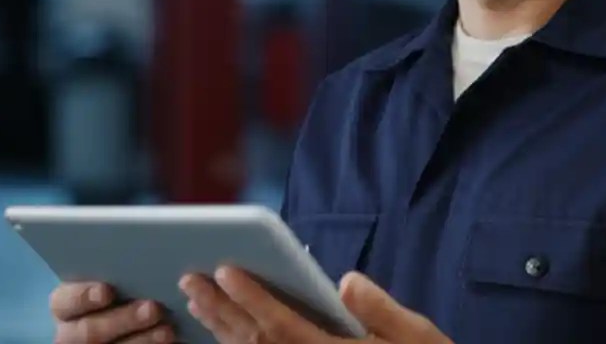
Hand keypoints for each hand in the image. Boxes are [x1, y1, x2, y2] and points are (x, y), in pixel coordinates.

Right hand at [49, 281, 175, 342]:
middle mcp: (71, 332)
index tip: (106, 291)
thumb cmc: (122, 291)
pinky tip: (168, 342)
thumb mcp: (116, 280)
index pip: (64, 302)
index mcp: (66, 305)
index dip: (83, 296)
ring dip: (140, 340)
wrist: (130, 322)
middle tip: (153, 308)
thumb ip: (119, 273)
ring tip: (168, 330)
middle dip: (122, 320)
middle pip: (89, 331)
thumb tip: (136, 254)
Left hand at [180, 266, 452, 342]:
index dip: (251, 298)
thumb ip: (381, 310)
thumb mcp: (416, 336)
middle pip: (254, 343)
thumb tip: (345, 281)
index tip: (225, 269)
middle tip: (189, 281)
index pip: (283, 326)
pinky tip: (222, 331)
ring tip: (195, 299)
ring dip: (219, 328)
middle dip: (220, 310)